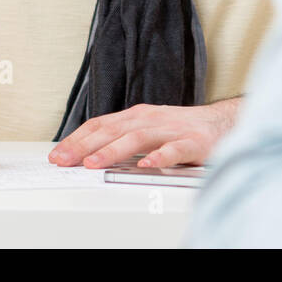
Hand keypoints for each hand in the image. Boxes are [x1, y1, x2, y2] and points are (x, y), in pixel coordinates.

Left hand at [49, 98, 240, 168]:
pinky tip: (148, 164)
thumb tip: (86, 156)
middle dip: (86, 145)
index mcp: (137, 116)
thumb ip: (123, 140)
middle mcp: (151, 119)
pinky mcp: (195, 142)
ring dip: (114, 150)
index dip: (78, 138)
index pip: (101, 124)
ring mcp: (172, 129)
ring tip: (94, 163)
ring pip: (139, 137)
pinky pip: (176, 149)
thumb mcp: (148, 130)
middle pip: (113, 130)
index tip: (57, 155)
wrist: (224, 123)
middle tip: (65, 160)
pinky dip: (161, 156)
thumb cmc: (182, 129)